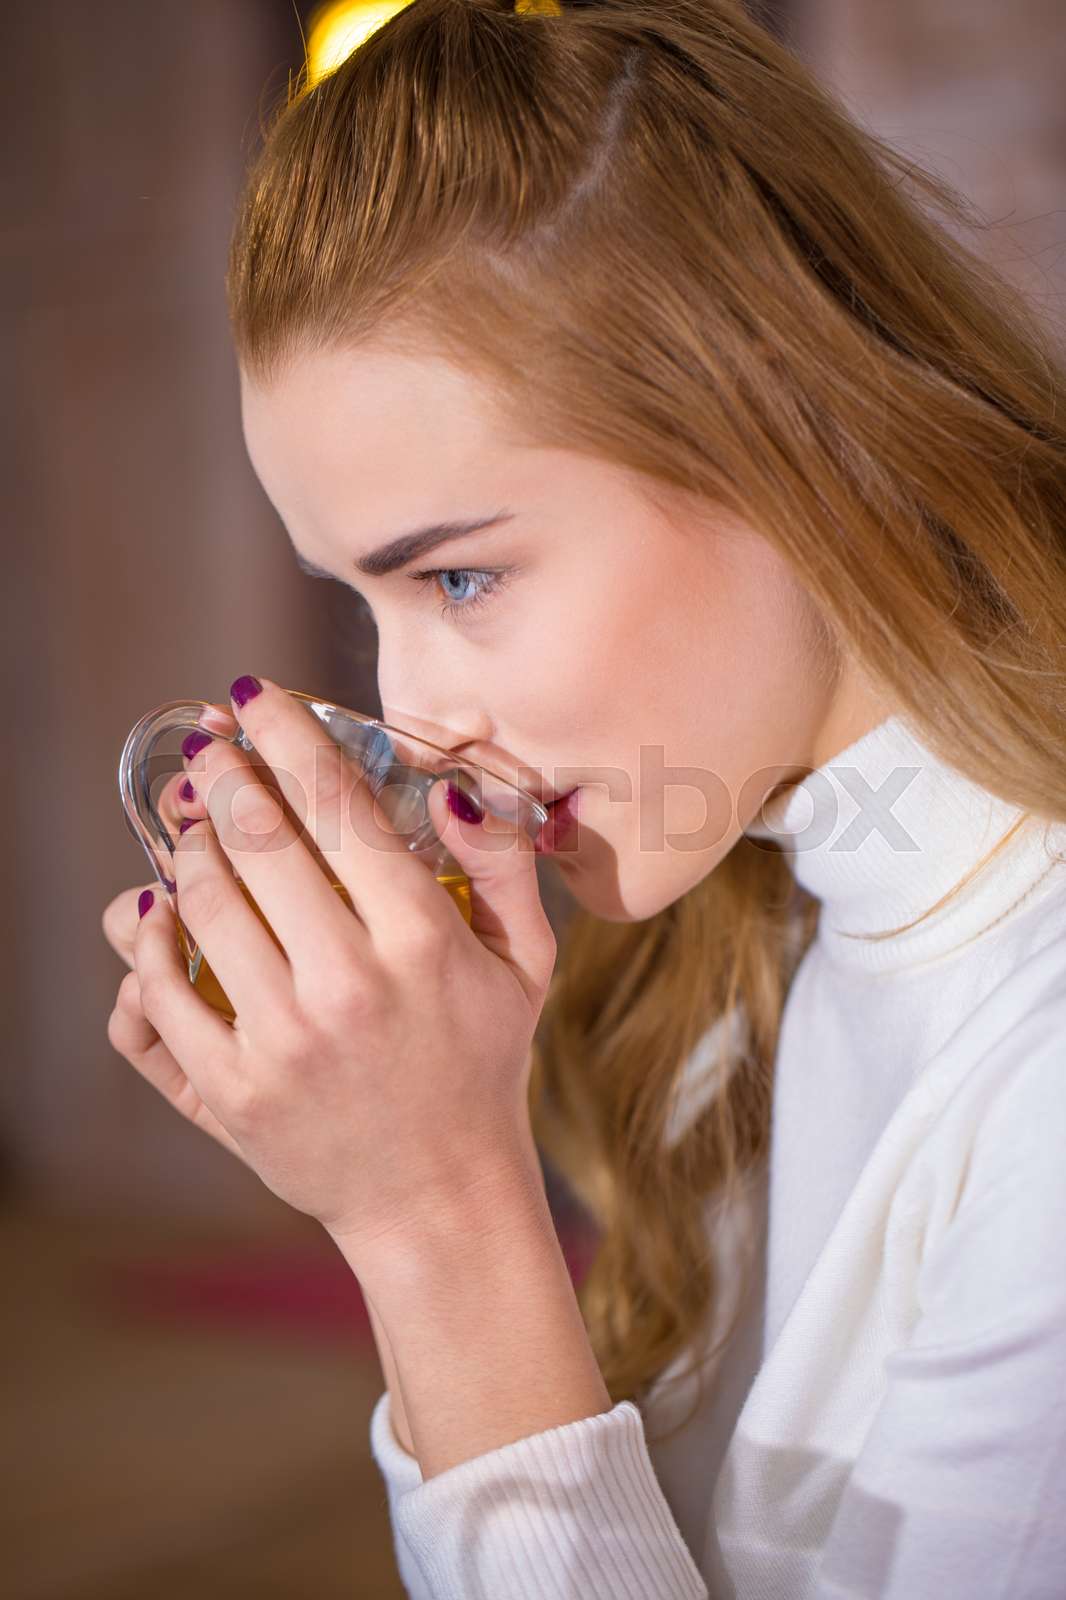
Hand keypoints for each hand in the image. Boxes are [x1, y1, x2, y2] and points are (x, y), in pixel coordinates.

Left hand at [117, 677, 556, 1265]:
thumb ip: (504, 864)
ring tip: (188, 827)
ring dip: (184, 849)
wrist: (439, 1195)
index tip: (252, 695)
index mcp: (422, 939)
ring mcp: (283, 1042)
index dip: (285, 734)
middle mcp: (348, 984)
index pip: (336, 805)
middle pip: (256, 840)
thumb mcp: (527, 961)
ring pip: (200, 907)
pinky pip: (158, 998)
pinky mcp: (231, 1093)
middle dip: (220, 776)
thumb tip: (458, 787)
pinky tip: (151, 915)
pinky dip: (144, 946)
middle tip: (205, 750)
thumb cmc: (481, 1062)